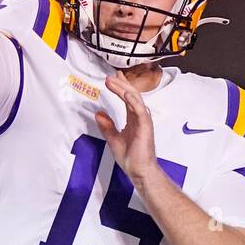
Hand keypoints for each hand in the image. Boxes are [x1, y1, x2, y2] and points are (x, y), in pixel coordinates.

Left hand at [95, 72, 160, 188]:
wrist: (138, 171)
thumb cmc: (130, 157)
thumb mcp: (113, 139)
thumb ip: (107, 126)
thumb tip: (98, 114)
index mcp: (133, 119)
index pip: (127, 99)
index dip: (120, 87)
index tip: (112, 78)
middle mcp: (139, 117)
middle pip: (131, 95)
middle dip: (122, 83)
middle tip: (111, 74)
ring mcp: (144, 121)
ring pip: (135, 99)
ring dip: (124, 88)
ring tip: (113, 80)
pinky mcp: (145, 126)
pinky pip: (140, 110)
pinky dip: (133, 100)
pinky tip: (125, 93)